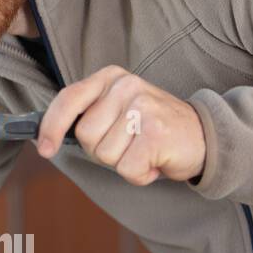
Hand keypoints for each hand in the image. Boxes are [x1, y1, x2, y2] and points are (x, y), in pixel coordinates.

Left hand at [36, 65, 205, 184]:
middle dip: (101, 150)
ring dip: (122, 163)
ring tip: (144, 150)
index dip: (51, 126)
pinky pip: (127, 169)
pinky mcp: (156, 132)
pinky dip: (139, 175)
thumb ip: (87, 115)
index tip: (45, 149)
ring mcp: (143, 107)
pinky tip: (155, 161)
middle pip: (85, 135)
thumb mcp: (118, 109)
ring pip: (104, 154)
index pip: (69, 98)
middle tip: (129, 144)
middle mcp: (126, 86)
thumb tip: (45, 137)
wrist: (207, 137)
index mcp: (111, 78)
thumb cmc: (153, 128)